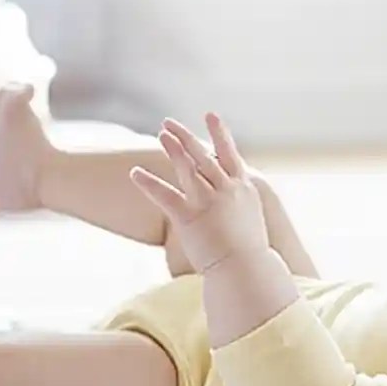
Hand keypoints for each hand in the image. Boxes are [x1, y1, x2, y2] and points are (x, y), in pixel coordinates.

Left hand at [130, 114, 268, 273]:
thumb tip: (235, 203)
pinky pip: (165, 196)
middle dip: (186, 137)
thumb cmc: (251, 254)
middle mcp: (227, 189)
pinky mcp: (190, 217)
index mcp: (243, 189)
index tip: (211, 115)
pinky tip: (135, 173)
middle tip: (168, 122)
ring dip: (173, 149)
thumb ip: (241, 206)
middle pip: (204, 155)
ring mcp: (209, 201)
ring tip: (160, 134)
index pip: (230, 154)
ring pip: (188, 168)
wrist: (248, 270)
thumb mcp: (252, 222)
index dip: (220, 133)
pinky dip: (149, 183)